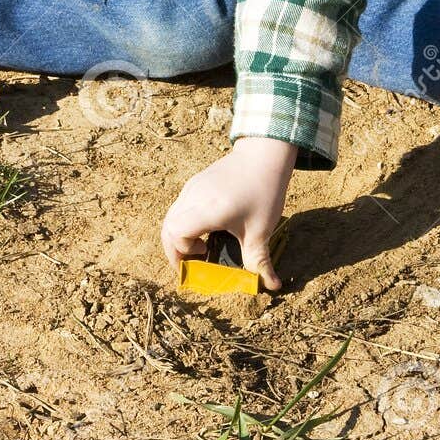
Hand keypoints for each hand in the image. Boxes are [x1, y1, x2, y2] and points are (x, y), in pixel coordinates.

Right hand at [161, 137, 296, 289]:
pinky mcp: (195, 183)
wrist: (264, 153)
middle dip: (174, 250)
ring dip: (177, 237)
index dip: (182, 252)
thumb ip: (260, 260)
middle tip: (191, 263)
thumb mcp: (262, 229)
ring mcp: (192, 188)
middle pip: (167, 227)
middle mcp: (194, 197)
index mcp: (208, 209)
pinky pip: (179, 207)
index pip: (176, 233)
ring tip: (198, 248)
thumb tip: (272, 286)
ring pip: (171, 216)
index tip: (201, 259)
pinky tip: (204, 229)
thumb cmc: (264, 190)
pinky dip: (183, 224)